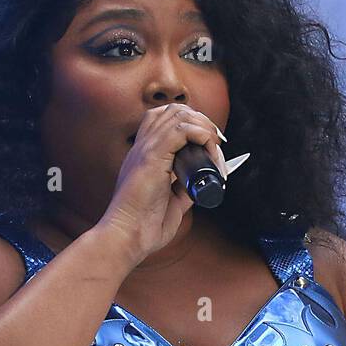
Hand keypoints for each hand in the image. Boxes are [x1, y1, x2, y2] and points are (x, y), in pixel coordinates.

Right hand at [96, 103, 227, 266]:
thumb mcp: (171, 202)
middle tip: (217, 143)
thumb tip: (198, 184)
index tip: (210, 143)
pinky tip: (210, 149)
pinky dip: (201, 135)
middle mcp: (142, 146)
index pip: (165, 119)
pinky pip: (181, 130)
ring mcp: (145, 149)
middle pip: (174, 110)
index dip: (191, 123)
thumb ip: (182, 190)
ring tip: (216, 147)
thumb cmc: (144, 226)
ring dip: (204, 127)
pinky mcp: (151, 157)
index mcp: (143, 154)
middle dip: (201, 121)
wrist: (129, 235)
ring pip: (179, 115)